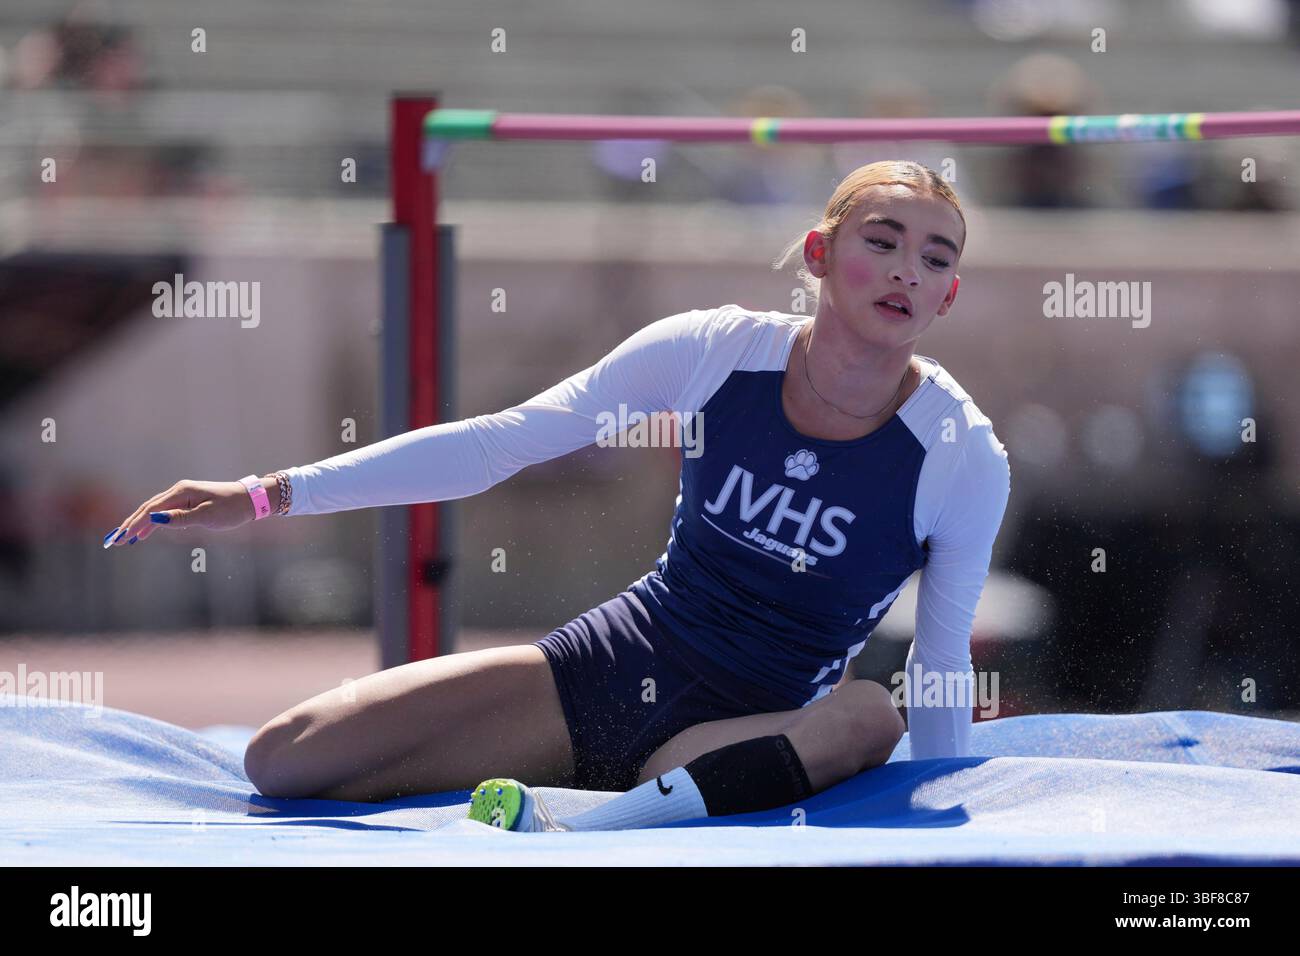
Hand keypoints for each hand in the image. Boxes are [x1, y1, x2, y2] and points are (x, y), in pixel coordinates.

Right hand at [103, 479, 265, 547]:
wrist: (250, 500)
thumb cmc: (232, 509)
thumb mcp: (207, 516)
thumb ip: (181, 519)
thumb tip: (156, 520)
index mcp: (181, 492)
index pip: (151, 510)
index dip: (134, 525)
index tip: (121, 538)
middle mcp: (179, 491)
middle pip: (147, 509)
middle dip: (130, 525)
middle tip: (113, 541)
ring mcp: (183, 495)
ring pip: (154, 510)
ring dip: (138, 525)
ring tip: (123, 540)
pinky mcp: (188, 501)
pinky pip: (164, 512)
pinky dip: (152, 523)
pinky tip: (144, 534)